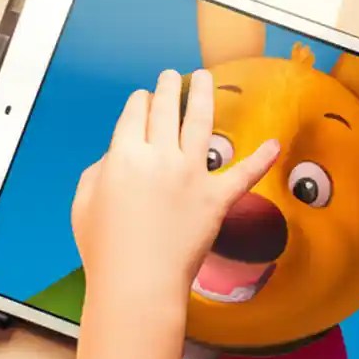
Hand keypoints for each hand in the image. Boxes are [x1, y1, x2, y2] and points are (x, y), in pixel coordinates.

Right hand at [70, 69, 278, 310]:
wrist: (138, 283)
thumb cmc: (105, 250)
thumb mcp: (84, 203)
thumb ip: (100, 171)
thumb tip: (117, 157)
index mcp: (124, 156)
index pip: (134, 116)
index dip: (139, 102)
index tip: (143, 96)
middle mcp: (160, 157)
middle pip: (165, 111)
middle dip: (168, 88)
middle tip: (172, 76)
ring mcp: (192, 175)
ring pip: (200, 123)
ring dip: (203, 96)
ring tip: (205, 77)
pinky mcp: (217, 199)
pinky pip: (244, 175)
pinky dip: (261, 159)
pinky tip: (274, 144)